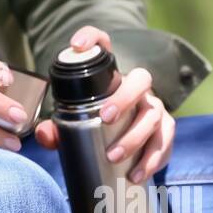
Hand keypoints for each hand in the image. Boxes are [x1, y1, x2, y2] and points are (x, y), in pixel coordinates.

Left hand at [33, 25, 174, 182]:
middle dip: (124, 97)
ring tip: (114, 156)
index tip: (76, 46)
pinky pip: (165, 141)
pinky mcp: (166, 131)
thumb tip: (45, 134)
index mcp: (110, 77)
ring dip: (135, 136)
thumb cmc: (94, 127)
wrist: (125, 146)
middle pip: (140, 79)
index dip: (92, 38)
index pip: (104, 45)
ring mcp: (154, 107)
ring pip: (153, 114)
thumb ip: (56, 129)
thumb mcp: (73, 126)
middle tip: (105, 117)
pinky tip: (136, 173)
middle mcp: (137, 87)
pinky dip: (152, 159)